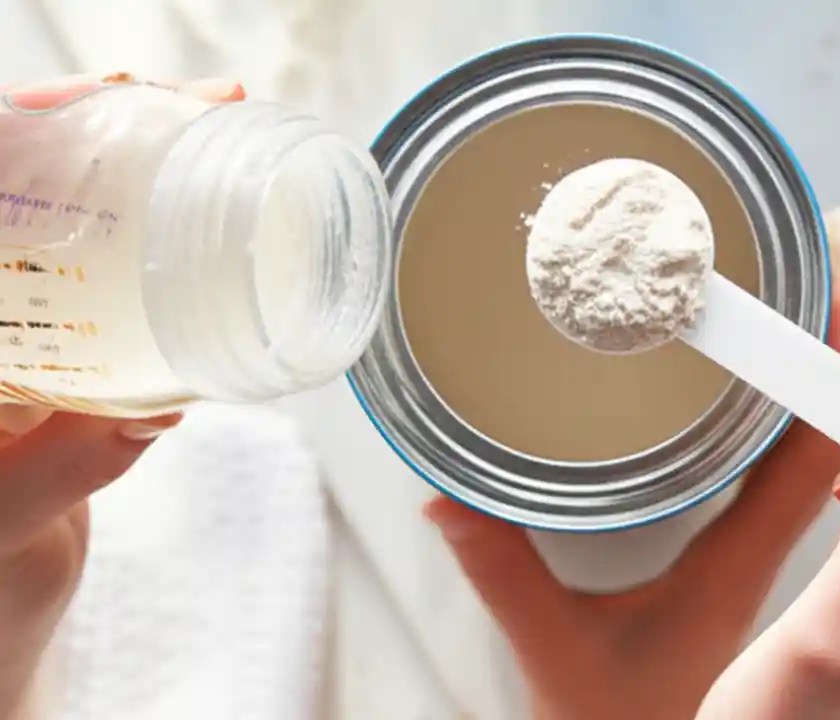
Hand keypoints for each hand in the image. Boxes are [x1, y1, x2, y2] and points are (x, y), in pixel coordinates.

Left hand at [0, 75, 242, 718]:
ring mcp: (23, 321)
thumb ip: (66, 465)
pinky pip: (113, 266)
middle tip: (190, 104)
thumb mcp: (2, 519)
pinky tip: (201, 205)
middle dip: (101, 119)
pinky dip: (163, 228)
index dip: (25, 122)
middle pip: (32, 180)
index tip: (95, 96)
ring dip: (142, 160)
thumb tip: (162, 403)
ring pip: (74, 211)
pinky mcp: (68, 342)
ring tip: (207, 127)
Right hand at [425, 270, 839, 719]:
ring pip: (811, 457)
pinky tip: (760, 388)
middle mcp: (765, 554)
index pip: (812, 453)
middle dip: (832, 352)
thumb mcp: (556, 646)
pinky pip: (782, 479)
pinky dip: (785, 424)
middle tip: (822, 269)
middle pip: (827, 436)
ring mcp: (758, 559)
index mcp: (743, 566)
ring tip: (802, 306)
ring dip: (817, 386)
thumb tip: (445, 493)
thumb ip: (500, 568)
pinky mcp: (737, 563)